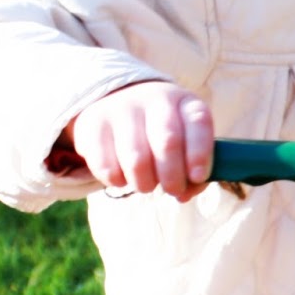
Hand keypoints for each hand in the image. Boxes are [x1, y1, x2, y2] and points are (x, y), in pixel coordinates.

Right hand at [61, 81, 213, 201]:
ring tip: (145, 184)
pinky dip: (117, 181)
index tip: (197, 178)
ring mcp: (122, 107)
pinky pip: (107, 165)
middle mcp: (155, 99)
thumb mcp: (185, 143)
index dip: (200, 154)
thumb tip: (184, 195)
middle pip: (167, 141)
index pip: (199, 123)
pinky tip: (122, 178)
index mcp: (185, 103)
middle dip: (172, 176)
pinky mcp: (94, 123)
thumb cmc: (160, 133)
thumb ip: (193, 172)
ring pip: (136, 158)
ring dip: (144, 182)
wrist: (116, 102)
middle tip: (171, 190)